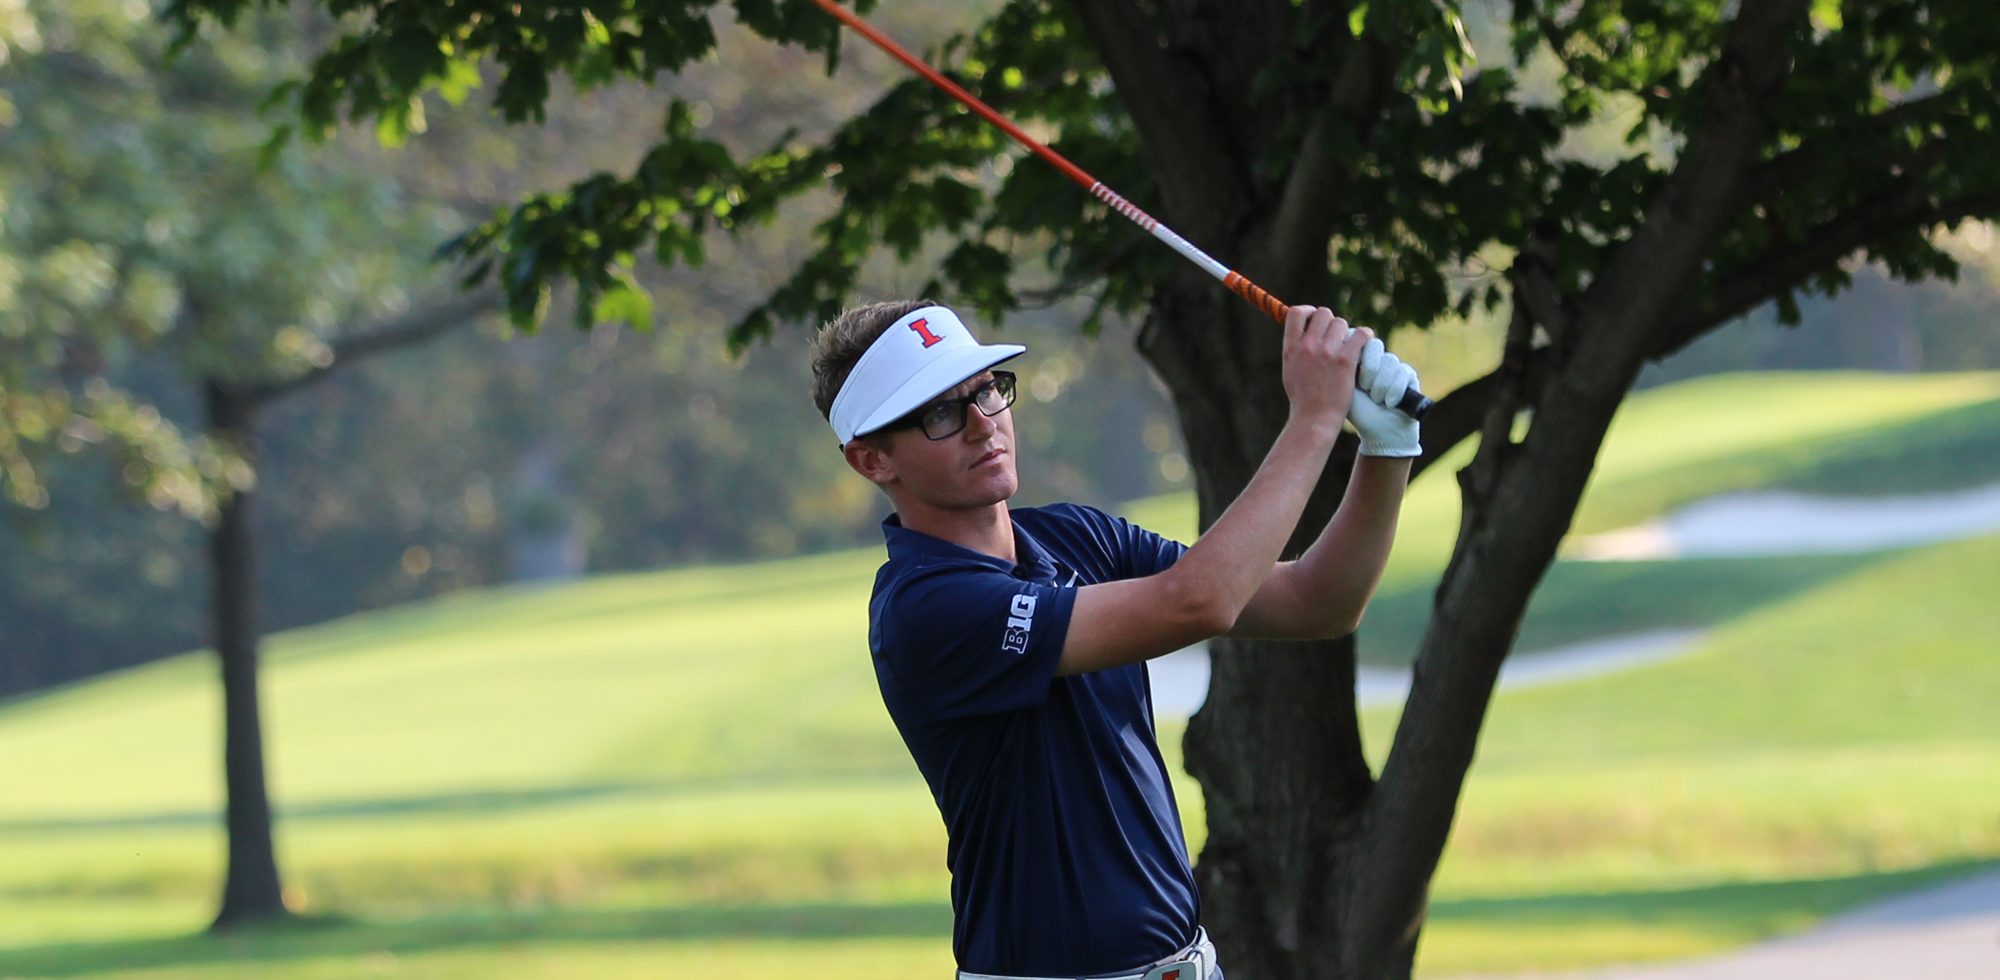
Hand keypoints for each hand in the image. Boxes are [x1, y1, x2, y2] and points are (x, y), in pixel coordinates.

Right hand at [1281, 306, 1371, 432]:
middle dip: (1331, 323)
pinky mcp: (1345, 360)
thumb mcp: (1290, 370)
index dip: (1309, 311)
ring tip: (1349, 347)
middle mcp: (1307, 346)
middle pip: (1323, 313)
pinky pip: (1361, 334)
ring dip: (1347, 332)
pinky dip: (1365, 337)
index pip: (1296, 313)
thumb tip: (1303, 334)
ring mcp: (1326, 352)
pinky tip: (1364, 346)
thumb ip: (1296, 351)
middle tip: (1336, 338)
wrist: (1314, 419)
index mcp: (1291, 348)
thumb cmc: (1303, 399)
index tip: (1315, 320)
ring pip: (1342, 323)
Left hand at [1348, 337, 1421, 456]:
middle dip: (1368, 369)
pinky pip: (1403, 372)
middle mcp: (1379, 360)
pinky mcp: (1410, 375)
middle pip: (1375, 346)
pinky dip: (1394, 391)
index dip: (1357, 355)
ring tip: (1376, 400)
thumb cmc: (1359, 413)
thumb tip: (1339, 347)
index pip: (1360, 340)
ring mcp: (1395, 366)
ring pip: (1389, 360)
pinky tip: (1389, 404)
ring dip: (1380, 384)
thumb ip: (1340, 367)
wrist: (1380, 434)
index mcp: (1361, 360)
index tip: (1352, 375)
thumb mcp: (1345, 388)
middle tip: (1364, 388)